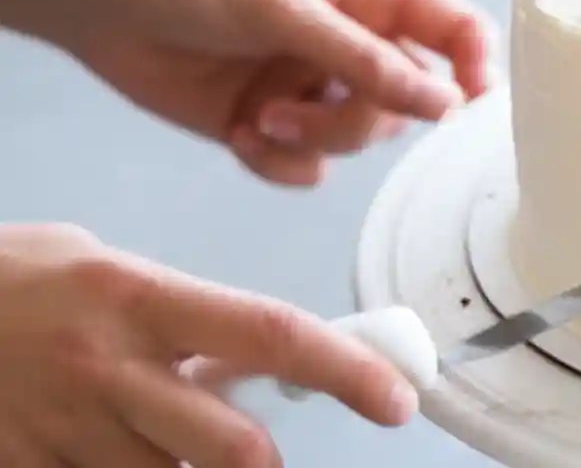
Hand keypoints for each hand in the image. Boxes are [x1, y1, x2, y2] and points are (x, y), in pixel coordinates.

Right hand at [0, 222, 417, 466]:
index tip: (398, 399)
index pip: (271, 334)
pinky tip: (101, 448)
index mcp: (140, 297)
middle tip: (255, 454)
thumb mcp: (107, 276)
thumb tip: (258, 366)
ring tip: (147, 433)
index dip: (348, 371)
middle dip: (261, 464)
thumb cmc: (15, 285)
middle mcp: (108, 366)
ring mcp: (64, 429)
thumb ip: (183, 321)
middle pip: (233, 450)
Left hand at [72, 0, 495, 184]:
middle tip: (305, 106)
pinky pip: (311, 167)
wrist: (101, 6)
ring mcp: (317, 87)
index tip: (469, 104)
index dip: (476, 66)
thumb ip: (367, 60)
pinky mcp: (278, 126)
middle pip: (410, 101)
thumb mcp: (287, 11)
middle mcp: (354, 44)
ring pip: (361, 140)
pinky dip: (279, 162)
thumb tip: (445, 102)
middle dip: (362, 116)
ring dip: (314, 137)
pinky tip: (241, 134)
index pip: (455, 31)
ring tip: (260, 116)